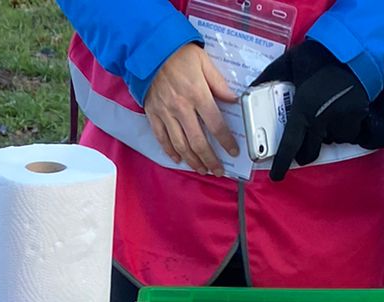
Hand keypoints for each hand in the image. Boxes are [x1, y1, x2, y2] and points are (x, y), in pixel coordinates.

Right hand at [144, 44, 236, 176]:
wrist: (150, 49)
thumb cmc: (179, 54)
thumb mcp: (204, 63)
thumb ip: (219, 83)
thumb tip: (233, 100)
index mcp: (197, 94)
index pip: (216, 125)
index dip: (226, 141)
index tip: (233, 152)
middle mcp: (182, 108)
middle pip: (198, 142)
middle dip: (210, 160)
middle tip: (217, 170)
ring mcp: (166, 114)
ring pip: (181, 145)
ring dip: (193, 161)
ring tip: (201, 169)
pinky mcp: (153, 115)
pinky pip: (162, 139)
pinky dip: (170, 152)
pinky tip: (179, 159)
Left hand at [252, 42, 369, 181]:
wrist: (353, 45)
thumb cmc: (318, 54)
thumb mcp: (288, 62)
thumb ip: (269, 76)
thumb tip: (250, 90)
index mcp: (303, 108)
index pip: (290, 144)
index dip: (282, 163)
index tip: (277, 176)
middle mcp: (322, 119)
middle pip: (310, 152)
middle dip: (303, 152)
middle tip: (301, 144)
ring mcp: (341, 120)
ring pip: (329, 141)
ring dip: (324, 136)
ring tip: (324, 116)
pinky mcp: (357, 117)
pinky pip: (346, 132)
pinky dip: (341, 128)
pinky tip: (339, 112)